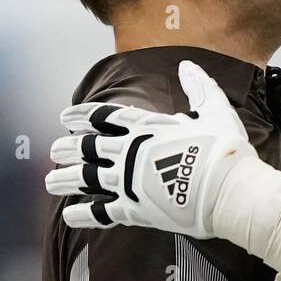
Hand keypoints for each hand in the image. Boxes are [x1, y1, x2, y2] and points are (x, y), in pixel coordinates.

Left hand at [46, 61, 280, 280]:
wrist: (229, 187)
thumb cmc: (224, 148)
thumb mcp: (216, 109)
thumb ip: (199, 87)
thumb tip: (187, 66)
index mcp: (147, 128)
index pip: (106, 118)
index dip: (83, 116)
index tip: (66, 116)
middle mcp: (131, 153)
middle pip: (88, 148)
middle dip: (68, 148)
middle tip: (55, 150)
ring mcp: (129, 182)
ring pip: (87, 179)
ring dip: (66, 179)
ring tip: (51, 181)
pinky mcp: (136, 210)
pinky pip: (101, 213)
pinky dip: (83, 214)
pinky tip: (69, 215)